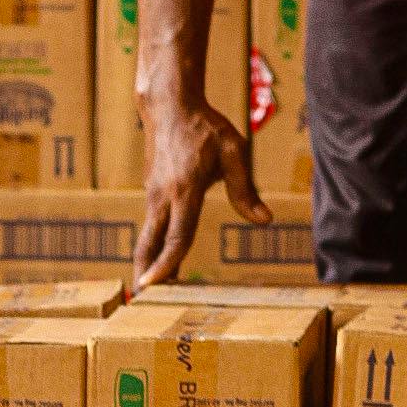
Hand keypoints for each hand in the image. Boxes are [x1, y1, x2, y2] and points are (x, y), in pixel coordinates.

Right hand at [132, 94, 270, 290]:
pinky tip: (159, 258)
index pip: (176, 236)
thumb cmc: (205, 127)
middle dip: (145, 273)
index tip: (154, 287)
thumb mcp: (234, 152)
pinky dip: (151, 245)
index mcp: (184, 190)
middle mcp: (162, 196)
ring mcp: (152, 193)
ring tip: (151, 290)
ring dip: (147, 262)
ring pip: (146, 236)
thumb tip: (264, 220)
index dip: (167, 264)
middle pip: (149, 243)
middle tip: (142, 302)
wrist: (170, 105)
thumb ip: (245, 189)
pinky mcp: (150, 190)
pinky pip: (150, 224)